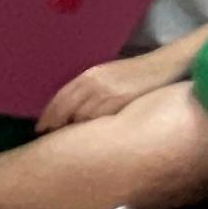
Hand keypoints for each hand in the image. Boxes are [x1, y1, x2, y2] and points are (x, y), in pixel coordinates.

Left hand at [41, 53, 162, 133]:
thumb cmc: (137, 72)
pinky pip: (99, 121)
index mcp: (89, 75)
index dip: (48, 115)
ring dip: (74, 131)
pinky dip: (93, 131)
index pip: (60, 98)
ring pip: (81, 118)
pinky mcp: (120, 103)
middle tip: (51, 139)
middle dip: (56, 126)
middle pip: (66, 110)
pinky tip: (92, 138)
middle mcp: (94, 84)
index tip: (41, 129)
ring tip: (71, 143)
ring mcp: (107, 94)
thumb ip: (90, 88)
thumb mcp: (109, 74)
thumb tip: (73, 109)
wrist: (166, 65)